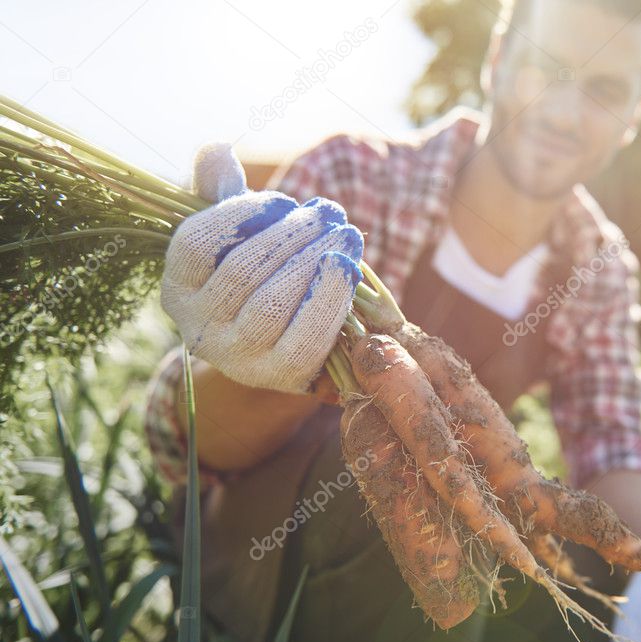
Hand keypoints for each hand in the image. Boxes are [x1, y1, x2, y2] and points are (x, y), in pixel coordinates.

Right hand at [161, 142, 362, 393]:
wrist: (287, 339)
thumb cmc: (261, 274)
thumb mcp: (237, 233)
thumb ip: (223, 192)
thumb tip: (216, 151)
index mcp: (177, 285)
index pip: (197, 243)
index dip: (243, 215)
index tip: (285, 201)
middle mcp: (196, 326)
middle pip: (242, 271)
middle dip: (292, 235)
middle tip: (331, 213)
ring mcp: (235, 357)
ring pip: (272, 304)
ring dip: (313, 262)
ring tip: (345, 235)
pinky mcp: (277, 377)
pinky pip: (304, 339)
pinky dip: (329, 301)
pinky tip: (348, 270)